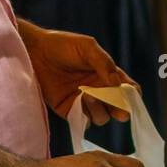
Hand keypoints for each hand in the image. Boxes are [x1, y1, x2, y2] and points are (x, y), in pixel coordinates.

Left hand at [19, 23, 136, 122]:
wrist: (35, 52)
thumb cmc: (62, 45)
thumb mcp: (88, 47)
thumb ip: (104, 64)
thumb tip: (118, 85)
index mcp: (107, 75)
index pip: (127, 90)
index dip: (132, 96)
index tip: (130, 98)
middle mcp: (98, 91)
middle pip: (117, 108)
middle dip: (120, 111)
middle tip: (119, 112)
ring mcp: (84, 103)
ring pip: (102, 117)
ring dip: (100, 110)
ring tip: (88, 95)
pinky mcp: (69, 111)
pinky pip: (83, 120)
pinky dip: (85, 115)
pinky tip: (79, 101)